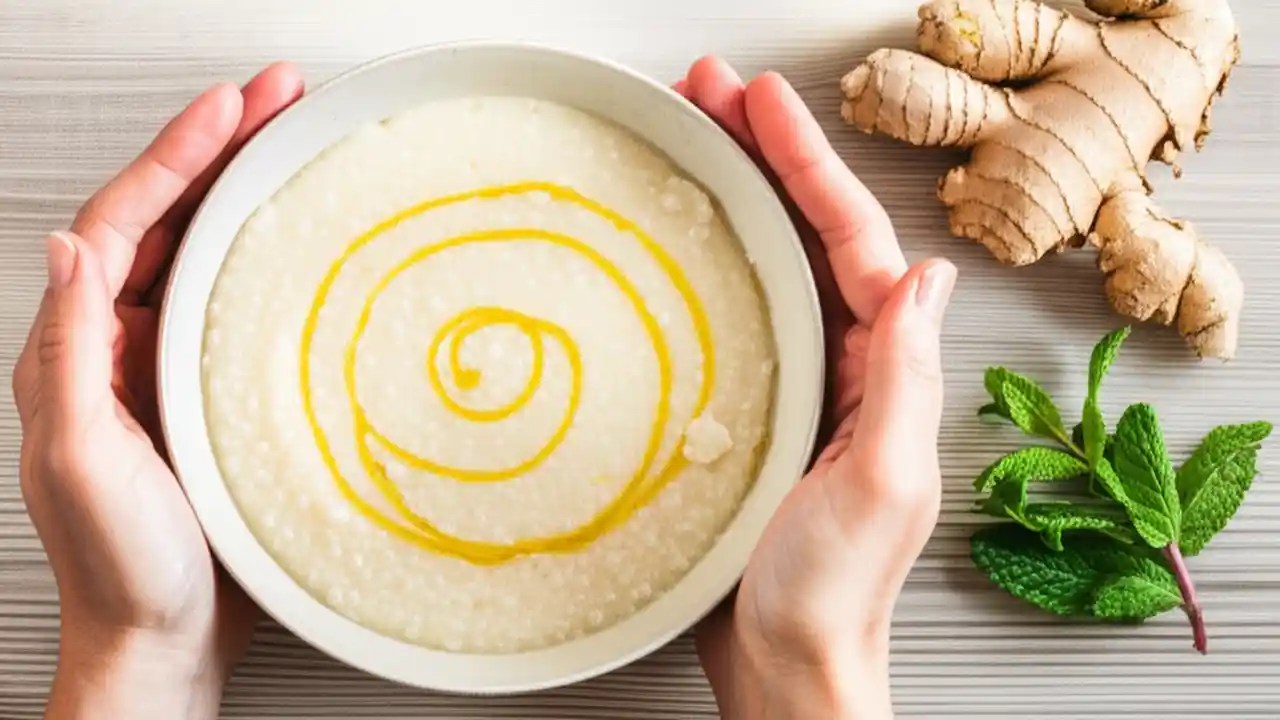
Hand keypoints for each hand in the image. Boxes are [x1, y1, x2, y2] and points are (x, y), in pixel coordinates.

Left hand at [11, 64, 303, 718]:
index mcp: (78, 352)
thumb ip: (72, 356)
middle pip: (168, 219)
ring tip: (293, 142)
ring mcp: (166, 365)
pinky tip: (302, 242)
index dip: (176, 156)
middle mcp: (120, 346)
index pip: (122, 223)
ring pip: (205, 252)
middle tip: (277, 99)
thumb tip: (66, 250)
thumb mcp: (81, 462)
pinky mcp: (209, 391)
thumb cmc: (123, 568)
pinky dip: (268, 257)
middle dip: (220, 148)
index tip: (228, 108)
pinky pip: (238, 301)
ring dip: (246, 191)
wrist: (164, 640)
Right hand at [676, 58, 954, 718]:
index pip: (851, 241)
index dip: (806, 163)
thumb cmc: (831, 595)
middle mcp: (849, 367)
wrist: (785, 667)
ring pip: (768, 266)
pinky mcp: (754, 414)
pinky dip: (708, 267)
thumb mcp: (881, 481)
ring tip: (687, 141)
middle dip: (764, 157)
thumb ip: (908, 379)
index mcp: (887, 372)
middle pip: (806, 235)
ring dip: (732, 198)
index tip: (761, 103)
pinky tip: (675, 246)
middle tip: (708, 95)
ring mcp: (800, 386)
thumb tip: (928, 277)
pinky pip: (734, 318)